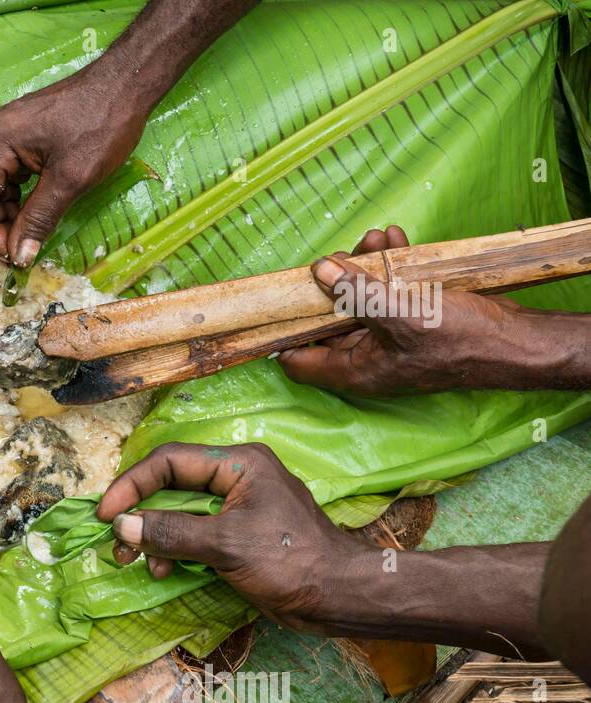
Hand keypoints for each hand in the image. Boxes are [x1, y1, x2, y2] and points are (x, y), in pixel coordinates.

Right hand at [0, 70, 146, 266]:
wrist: (127, 84)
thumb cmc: (102, 125)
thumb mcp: (71, 179)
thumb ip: (40, 218)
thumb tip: (20, 256)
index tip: (11, 254)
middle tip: (13, 253)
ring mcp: (8, 137)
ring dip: (1, 218)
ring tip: (25, 238)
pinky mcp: (24, 141)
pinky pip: (6, 179)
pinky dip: (14, 203)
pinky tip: (31, 216)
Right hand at [98, 442, 371, 633]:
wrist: (339, 595)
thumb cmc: (290, 561)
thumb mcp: (225, 546)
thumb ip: (172, 533)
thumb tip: (123, 526)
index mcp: (239, 463)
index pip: (171, 461)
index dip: (132, 484)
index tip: (107, 514)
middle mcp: (237, 476)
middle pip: (172, 484)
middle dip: (140, 513)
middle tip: (116, 543)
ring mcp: (238, 505)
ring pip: (180, 511)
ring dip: (155, 536)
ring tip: (137, 562)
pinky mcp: (239, 533)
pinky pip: (195, 532)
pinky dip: (175, 549)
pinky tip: (165, 570)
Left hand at [277, 226, 548, 395]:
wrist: (517, 342)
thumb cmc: (460, 338)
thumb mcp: (402, 313)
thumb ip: (356, 293)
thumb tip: (318, 270)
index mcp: (353, 370)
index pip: (297, 361)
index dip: (284, 331)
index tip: (283, 295)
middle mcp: (364, 359)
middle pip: (326, 322)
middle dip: (330, 283)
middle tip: (344, 251)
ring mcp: (387, 341)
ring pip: (357, 302)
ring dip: (362, 267)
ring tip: (375, 235)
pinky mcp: (409, 322)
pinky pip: (386, 293)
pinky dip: (387, 267)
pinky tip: (395, 238)